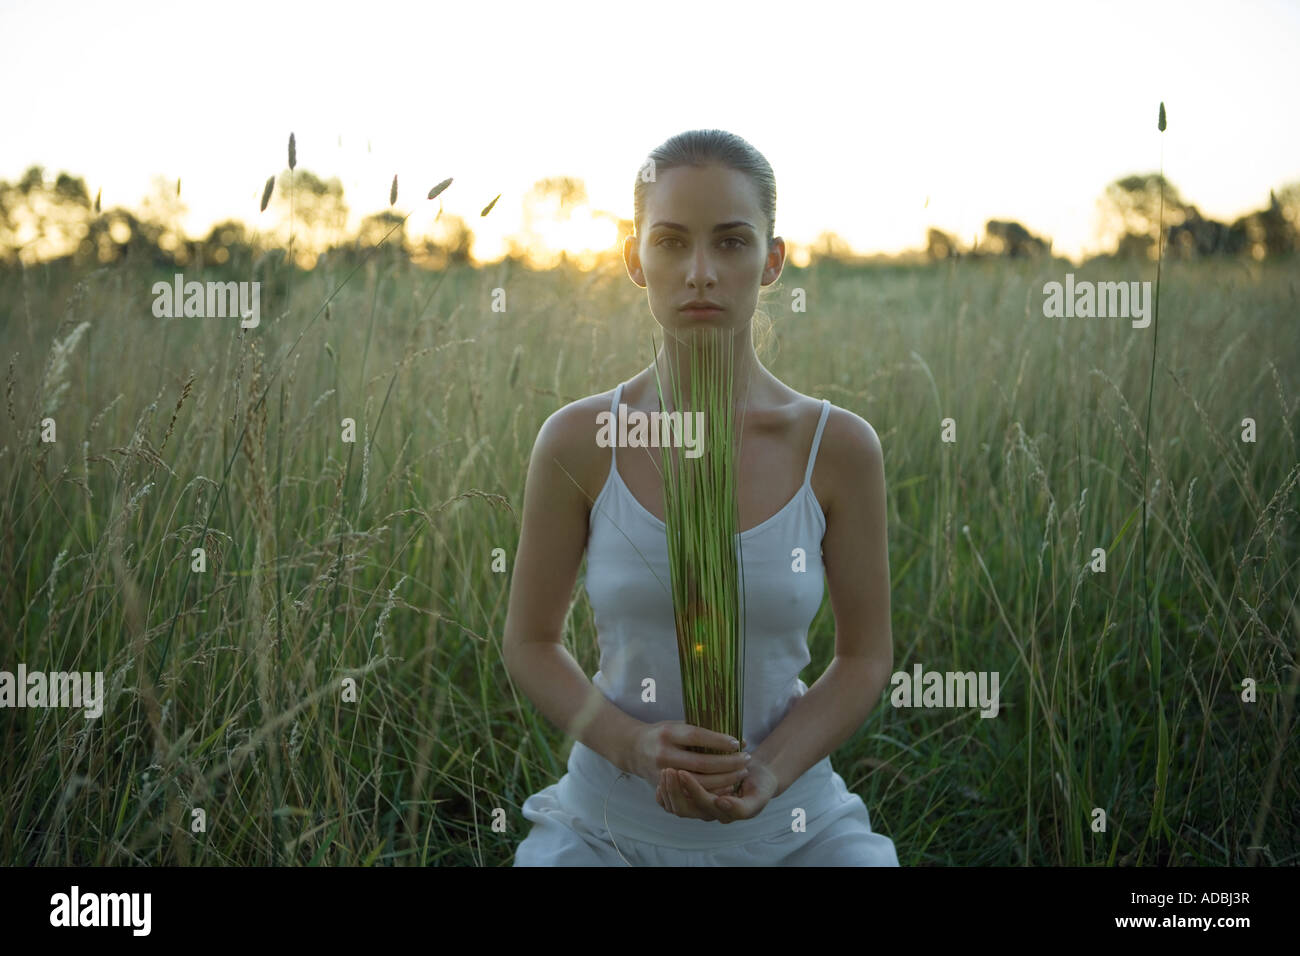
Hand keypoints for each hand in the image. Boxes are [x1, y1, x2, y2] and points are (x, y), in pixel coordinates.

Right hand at [626, 721, 749, 791]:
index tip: (738, 743)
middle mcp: (664, 754)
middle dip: (728, 763)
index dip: (719, 741)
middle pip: (702, 763)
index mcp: (667, 733)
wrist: (634, 750)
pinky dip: (713, 790)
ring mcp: (664, 773)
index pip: (697, 737)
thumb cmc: (662, 734)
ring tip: (742, 771)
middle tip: (746, 759)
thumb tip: (736, 738)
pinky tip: (729, 785)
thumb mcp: (677, 725)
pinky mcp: (666, 788)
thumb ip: (702, 731)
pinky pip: (693, 792)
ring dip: (725, 778)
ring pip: (700, 781)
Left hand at [656, 752, 778, 823]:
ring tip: (666, 770)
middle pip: (684, 810)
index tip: (683, 771)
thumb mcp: (760, 795)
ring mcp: (699, 808)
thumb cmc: (760, 784)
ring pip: (675, 807)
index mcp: (725, 813)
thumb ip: (744, 806)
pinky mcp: (690, 800)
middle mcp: (710, 813)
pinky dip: (664, 792)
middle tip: (670, 769)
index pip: (704, 804)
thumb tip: (721, 803)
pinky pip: (670, 803)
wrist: (757, 776)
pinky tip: (663, 778)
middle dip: (675, 790)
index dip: (692, 789)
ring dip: (668, 789)